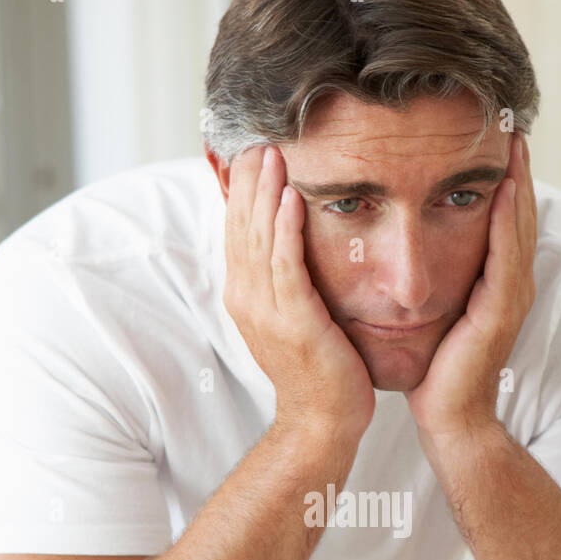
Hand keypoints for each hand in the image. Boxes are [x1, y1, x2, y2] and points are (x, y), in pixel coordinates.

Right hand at [222, 145, 375, 442]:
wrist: (323, 421)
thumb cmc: (318, 370)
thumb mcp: (294, 316)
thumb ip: (288, 279)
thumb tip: (293, 244)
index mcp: (245, 295)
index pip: (238, 231)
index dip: (241, 191)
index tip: (251, 152)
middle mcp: (247, 299)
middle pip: (241, 228)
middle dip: (248, 181)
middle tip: (258, 138)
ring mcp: (267, 311)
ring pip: (260, 240)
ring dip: (265, 194)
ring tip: (272, 154)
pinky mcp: (293, 321)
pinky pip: (286, 268)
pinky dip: (286, 231)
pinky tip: (292, 198)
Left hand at [404, 132, 536, 438]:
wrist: (447, 418)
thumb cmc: (434, 368)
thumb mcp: (433, 310)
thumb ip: (433, 276)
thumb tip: (404, 244)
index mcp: (494, 281)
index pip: (502, 217)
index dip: (502, 176)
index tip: (491, 134)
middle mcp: (510, 284)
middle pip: (518, 212)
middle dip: (517, 167)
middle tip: (511, 119)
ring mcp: (510, 297)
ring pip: (518, 226)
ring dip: (519, 181)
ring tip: (513, 140)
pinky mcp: (500, 311)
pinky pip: (506, 255)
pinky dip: (508, 220)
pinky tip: (503, 188)